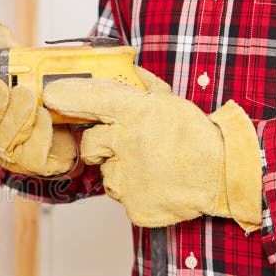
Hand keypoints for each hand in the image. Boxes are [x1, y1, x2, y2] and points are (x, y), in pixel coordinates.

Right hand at [0, 23, 76, 175]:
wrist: (73, 122)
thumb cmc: (39, 97)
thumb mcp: (23, 66)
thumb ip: (7, 50)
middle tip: (3, 86)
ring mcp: (8, 153)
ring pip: (2, 139)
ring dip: (18, 114)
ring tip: (32, 99)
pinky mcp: (32, 164)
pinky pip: (30, 153)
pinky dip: (39, 131)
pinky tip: (46, 118)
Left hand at [42, 67, 261, 230]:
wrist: (224, 175)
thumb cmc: (196, 137)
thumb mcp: (169, 102)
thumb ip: (141, 88)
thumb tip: (125, 71)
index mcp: (137, 113)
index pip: (92, 99)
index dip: (68, 96)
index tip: (52, 96)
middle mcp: (126, 144)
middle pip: (91, 144)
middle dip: (103, 145)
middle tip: (130, 146)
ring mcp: (128, 177)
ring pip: (106, 173)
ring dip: (121, 169)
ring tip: (151, 166)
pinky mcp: (133, 204)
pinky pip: (121, 195)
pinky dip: (134, 191)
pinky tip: (156, 183)